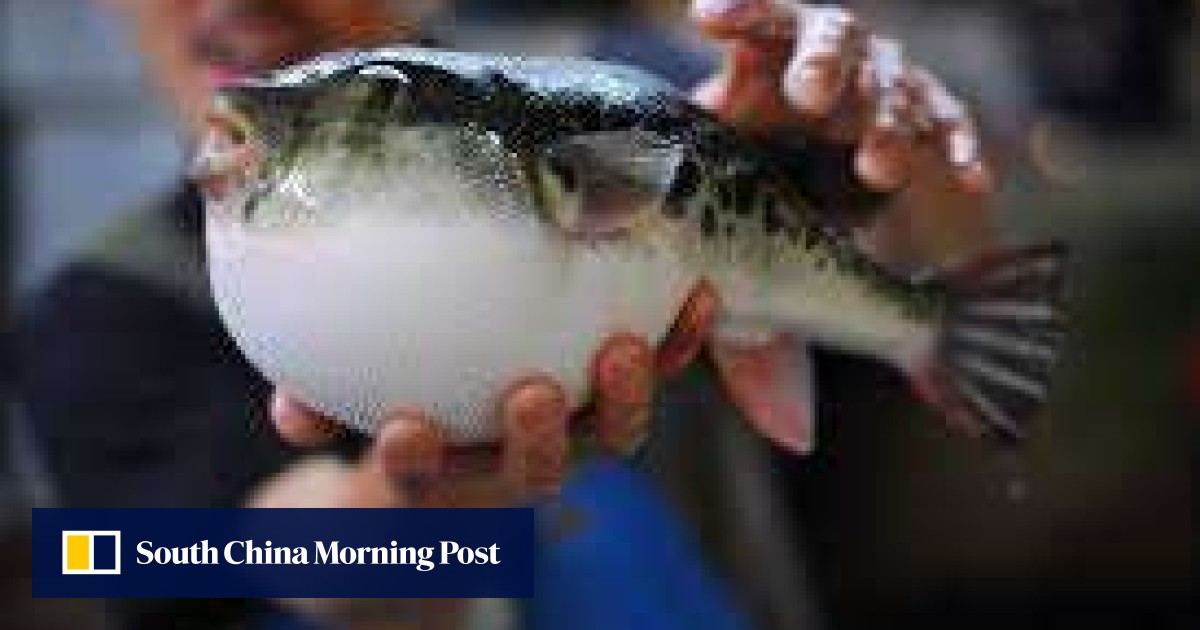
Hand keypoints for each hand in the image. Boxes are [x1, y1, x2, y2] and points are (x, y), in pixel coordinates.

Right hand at [252, 280, 719, 509]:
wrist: (475, 411)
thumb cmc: (405, 399)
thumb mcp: (351, 399)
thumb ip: (318, 402)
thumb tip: (285, 405)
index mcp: (449, 463)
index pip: (427, 474)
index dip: (415, 461)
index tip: (402, 430)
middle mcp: (519, 454)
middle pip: (538, 470)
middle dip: (539, 441)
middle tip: (531, 394)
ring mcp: (576, 426)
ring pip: (611, 432)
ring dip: (627, 396)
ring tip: (627, 347)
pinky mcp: (621, 388)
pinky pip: (659, 369)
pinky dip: (682, 340)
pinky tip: (699, 290)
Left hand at [690, 0, 995, 265]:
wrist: (830, 167)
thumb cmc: (764, 144)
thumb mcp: (723, 137)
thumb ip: (694, 136)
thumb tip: (626, 174)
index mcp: (777, 40)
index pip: (760, 16)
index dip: (740, 10)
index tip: (706, 18)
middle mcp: (835, 47)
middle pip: (834, 37)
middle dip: (822, 63)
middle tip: (808, 96)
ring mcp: (888, 77)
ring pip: (892, 92)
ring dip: (886, 129)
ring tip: (876, 170)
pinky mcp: (931, 112)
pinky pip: (949, 125)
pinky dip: (958, 150)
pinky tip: (968, 181)